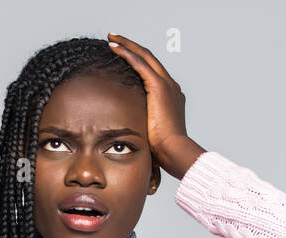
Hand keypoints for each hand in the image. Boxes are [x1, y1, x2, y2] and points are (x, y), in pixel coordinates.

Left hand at [107, 32, 205, 179]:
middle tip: (115, 39)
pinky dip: (127, 54)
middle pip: (149, 58)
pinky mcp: (159, 87)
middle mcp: (171, 86)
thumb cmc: (163, 150)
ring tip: (112, 39)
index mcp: (171, 96)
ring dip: (127, 45)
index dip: (138, 60)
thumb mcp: (152, 133)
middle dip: (131, 46)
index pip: (153, 71)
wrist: (174, 150)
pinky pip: (140, 64)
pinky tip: (115, 48)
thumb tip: (130, 133)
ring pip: (145, 56)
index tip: (123, 55)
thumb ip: (144, 125)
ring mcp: (167, 85)